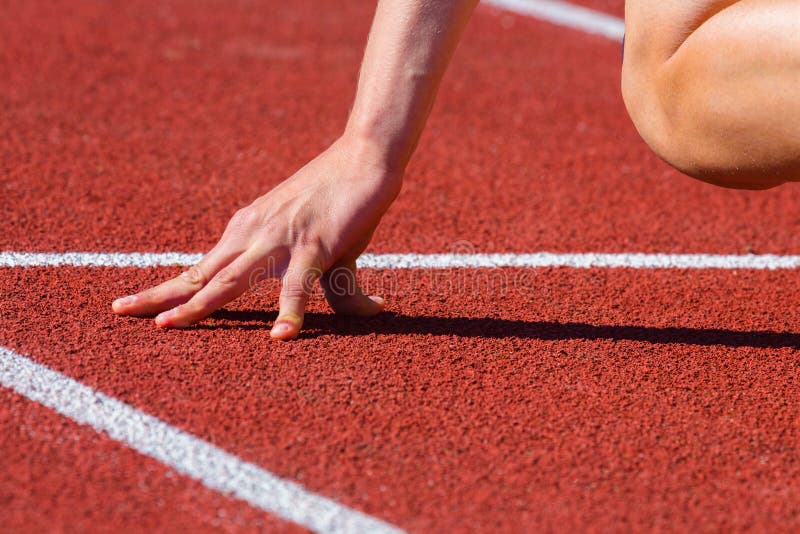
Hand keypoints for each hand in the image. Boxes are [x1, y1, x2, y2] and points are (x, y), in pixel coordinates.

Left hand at [112, 136, 402, 339]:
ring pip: (231, 279)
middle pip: (200, 274)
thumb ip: (340, 289)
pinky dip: (290, 310)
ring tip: (170, 326)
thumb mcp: (332, 250)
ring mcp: (280, 240)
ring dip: (200, 304)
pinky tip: (282, 335)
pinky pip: (299, 284)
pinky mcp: (314, 244)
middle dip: (160, 295)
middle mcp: (253, 235)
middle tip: (120, 311)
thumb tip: (371, 313)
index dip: (167, 288)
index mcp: (247, 232)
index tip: (133, 305)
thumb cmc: (344, 200)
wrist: (365, 157)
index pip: (200, 269)